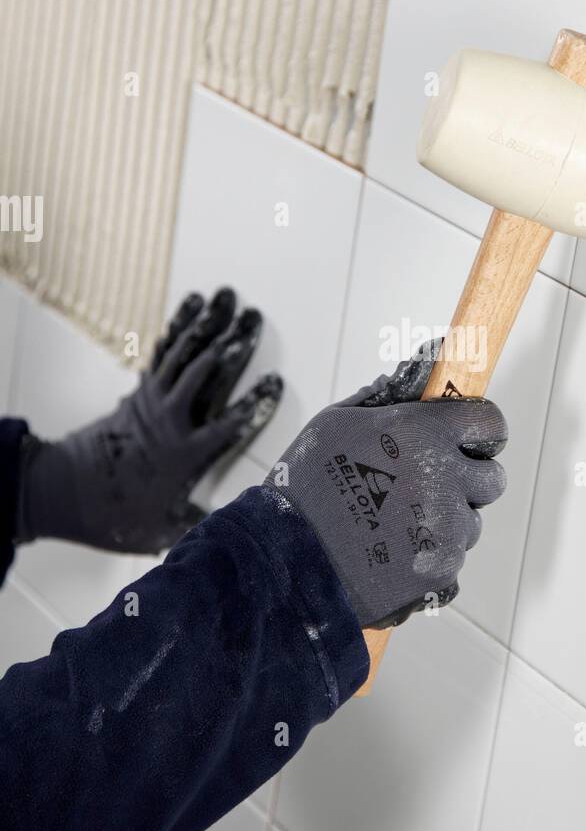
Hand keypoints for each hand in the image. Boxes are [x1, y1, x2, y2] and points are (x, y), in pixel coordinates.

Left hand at [16, 288, 282, 552]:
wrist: (64, 492)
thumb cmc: (115, 517)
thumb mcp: (163, 532)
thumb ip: (200, 524)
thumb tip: (233, 528)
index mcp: (186, 455)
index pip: (231, 424)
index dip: (256, 403)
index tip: (275, 382)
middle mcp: (171, 422)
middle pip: (209, 374)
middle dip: (234, 343)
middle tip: (253, 318)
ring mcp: (151, 404)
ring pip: (183, 355)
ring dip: (205, 325)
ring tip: (223, 299)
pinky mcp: (135, 396)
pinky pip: (161, 358)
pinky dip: (176, 333)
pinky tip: (188, 314)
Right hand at [264, 343, 506, 627]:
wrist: (285, 559)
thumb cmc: (305, 486)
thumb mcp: (337, 424)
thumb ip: (385, 399)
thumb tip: (419, 374)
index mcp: (423, 433)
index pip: (490, 424)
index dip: (480, 433)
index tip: (464, 441)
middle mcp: (444, 478)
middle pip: (491, 479)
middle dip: (467, 481)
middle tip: (429, 487)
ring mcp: (446, 528)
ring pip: (471, 523)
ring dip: (446, 522)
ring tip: (399, 524)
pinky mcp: (441, 569)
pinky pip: (453, 559)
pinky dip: (431, 557)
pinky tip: (394, 552)